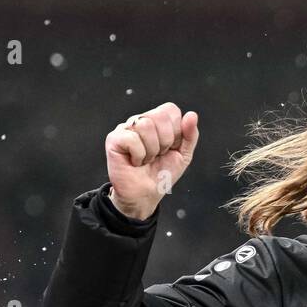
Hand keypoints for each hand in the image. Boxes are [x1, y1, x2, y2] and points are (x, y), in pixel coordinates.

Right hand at [104, 102, 198, 220]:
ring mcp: (125, 128)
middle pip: (159, 116)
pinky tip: (135, 162)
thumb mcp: (182, 155)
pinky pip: (132, 139)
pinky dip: (138, 155)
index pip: (170, 110)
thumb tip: (192, 115)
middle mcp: (140, 121)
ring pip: (145, 125)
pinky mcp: (114, 139)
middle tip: (157, 156)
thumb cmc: (160, 176)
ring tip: (145, 160)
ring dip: (151, 150)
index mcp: (156, 122)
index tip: (169, 149)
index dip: (175, 132)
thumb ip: (190, 135)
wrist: (145, 196)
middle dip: (164, 142)